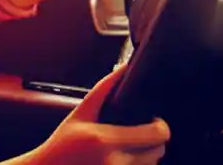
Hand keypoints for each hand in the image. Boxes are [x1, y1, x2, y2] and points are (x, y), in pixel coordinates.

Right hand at [22, 67, 169, 164]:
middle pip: (159, 151)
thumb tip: (123, 68)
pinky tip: (121, 160)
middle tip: (139, 133)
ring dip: (146, 156)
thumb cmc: (61, 144)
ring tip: (128, 148)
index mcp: (104, 139)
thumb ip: (103, 90)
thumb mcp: (79, 115)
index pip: (156, 135)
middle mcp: (114, 162)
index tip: (151, 120)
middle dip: (153, 141)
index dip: (160, 126)